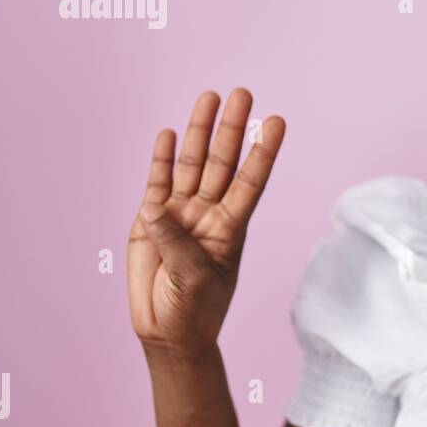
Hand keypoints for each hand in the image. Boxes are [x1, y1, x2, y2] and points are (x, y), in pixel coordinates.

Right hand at [127, 88, 285, 357]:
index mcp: (231, 226)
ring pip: (191, 164)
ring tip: (208, 98)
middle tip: (243, 94)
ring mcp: (180, 213)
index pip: (252, 180)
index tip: (277, 121)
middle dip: (232, 128)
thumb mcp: (194, 278)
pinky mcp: (149, 221)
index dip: (263, 151)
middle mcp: (208, 212)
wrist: (167, 333)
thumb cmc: (194, 311)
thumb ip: (176, 242)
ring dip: (199, 132)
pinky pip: (156, 182)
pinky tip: (166, 132)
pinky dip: (160, 158)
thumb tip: (155, 206)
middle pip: (223, 162)